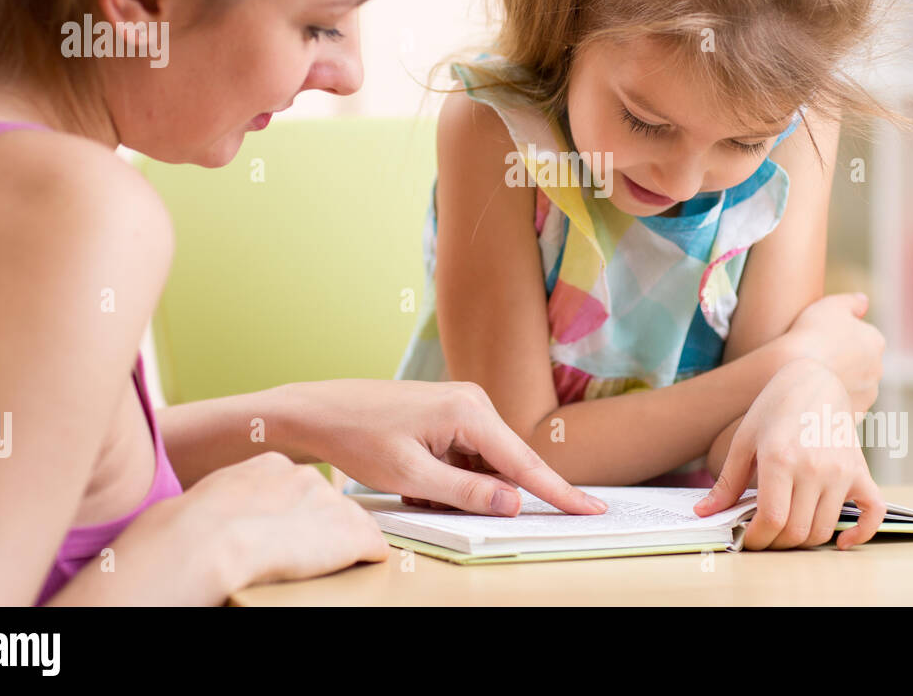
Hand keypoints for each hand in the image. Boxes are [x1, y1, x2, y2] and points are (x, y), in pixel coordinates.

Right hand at [182, 451, 389, 591]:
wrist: (208, 539)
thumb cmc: (190, 528)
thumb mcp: (211, 496)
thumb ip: (232, 499)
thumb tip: (225, 519)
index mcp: (271, 466)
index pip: (299, 486)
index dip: (296, 512)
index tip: (287, 528)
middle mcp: (307, 477)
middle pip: (328, 503)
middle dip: (320, 526)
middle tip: (301, 549)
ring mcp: (332, 503)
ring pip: (351, 523)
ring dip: (341, 543)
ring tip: (321, 564)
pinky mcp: (352, 533)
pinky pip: (373, 546)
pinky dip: (368, 559)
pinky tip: (359, 568)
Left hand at [289, 379, 607, 516]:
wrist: (320, 410)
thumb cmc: (359, 437)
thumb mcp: (411, 476)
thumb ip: (466, 493)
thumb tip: (515, 503)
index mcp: (469, 411)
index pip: (525, 463)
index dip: (560, 493)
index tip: (592, 511)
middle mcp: (474, 402)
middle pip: (505, 466)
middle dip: (479, 494)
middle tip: (428, 494)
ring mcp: (463, 407)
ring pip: (482, 466)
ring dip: (455, 488)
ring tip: (411, 483)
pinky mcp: (451, 415)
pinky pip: (465, 458)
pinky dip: (446, 478)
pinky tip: (413, 475)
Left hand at [693, 358, 885, 550]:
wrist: (814, 379)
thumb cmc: (774, 407)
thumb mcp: (744, 440)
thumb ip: (727, 482)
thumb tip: (704, 513)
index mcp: (780, 459)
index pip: (772, 519)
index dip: (756, 539)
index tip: (747, 539)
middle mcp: (814, 468)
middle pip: (797, 530)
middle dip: (774, 543)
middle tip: (762, 536)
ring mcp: (841, 471)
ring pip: (823, 529)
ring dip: (803, 541)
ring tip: (786, 532)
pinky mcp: (860, 471)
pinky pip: (873, 513)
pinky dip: (859, 534)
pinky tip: (841, 542)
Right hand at [783, 292, 884, 412]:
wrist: (796, 375)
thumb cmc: (812, 335)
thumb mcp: (830, 306)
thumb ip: (851, 302)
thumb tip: (863, 301)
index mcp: (875, 341)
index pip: (862, 337)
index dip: (839, 337)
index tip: (819, 339)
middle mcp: (877, 370)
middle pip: (860, 364)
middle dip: (843, 363)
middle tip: (814, 359)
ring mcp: (866, 396)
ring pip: (852, 388)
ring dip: (838, 385)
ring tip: (810, 381)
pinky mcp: (852, 416)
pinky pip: (841, 408)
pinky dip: (830, 404)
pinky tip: (812, 397)